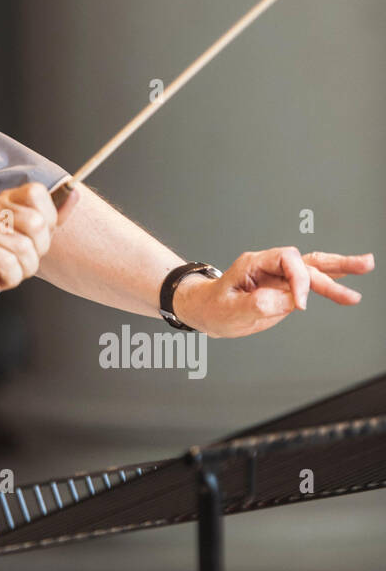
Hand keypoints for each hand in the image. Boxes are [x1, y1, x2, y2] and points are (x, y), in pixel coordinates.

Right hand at [0, 181, 79, 306]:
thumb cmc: (0, 255)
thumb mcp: (32, 235)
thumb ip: (54, 216)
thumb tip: (75, 192)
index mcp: (8, 199)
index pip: (37, 193)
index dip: (47, 219)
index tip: (36, 236)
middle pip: (36, 224)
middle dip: (38, 250)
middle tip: (22, 257)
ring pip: (24, 250)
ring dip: (24, 269)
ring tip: (10, 268)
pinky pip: (8, 264)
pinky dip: (11, 278)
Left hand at [174, 247, 374, 338]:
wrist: (205, 310)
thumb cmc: (212, 307)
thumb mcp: (229, 310)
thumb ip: (257, 304)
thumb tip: (287, 300)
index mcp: (254, 264)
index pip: (287, 261)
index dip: (299, 280)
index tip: (299, 304)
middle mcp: (269, 266)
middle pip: (306, 260)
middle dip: (335, 264)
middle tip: (364, 264)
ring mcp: (277, 277)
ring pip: (312, 268)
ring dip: (339, 270)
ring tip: (366, 265)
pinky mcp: (283, 290)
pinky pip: (309, 282)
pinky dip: (329, 280)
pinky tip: (347, 280)